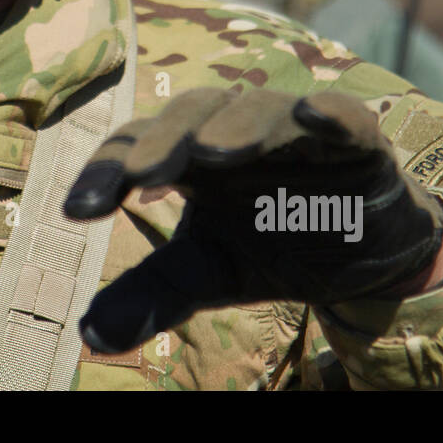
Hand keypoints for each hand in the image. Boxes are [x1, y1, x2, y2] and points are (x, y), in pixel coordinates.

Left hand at [64, 88, 442, 353]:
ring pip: (259, 108)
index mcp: (190, 154)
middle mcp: (235, 127)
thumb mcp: (210, 271)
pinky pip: (344, 116)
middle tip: (141, 176)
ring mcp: (295, 127)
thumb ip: (154, 293)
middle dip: (163, 142)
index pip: (137, 146)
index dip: (106, 173)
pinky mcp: (355, 138)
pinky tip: (313, 114)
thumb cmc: (274, 240)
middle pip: (189, 114)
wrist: (364, 251)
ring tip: (210, 152)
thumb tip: (89, 334)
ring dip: (235, 126)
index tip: (77, 212)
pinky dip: (330, 113)